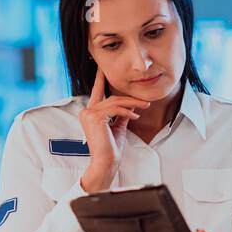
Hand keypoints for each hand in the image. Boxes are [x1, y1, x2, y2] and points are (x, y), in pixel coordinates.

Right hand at [78, 66, 150, 192]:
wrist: (106, 162)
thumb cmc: (111, 149)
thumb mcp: (118, 127)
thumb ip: (121, 115)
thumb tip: (130, 107)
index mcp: (90, 114)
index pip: (96, 92)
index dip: (99, 80)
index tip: (101, 69)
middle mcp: (86, 112)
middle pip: (111, 98)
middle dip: (130, 99)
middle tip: (145, 101)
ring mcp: (88, 114)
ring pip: (114, 102)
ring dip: (132, 104)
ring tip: (144, 107)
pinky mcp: (94, 117)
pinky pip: (115, 108)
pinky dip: (127, 111)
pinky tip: (135, 116)